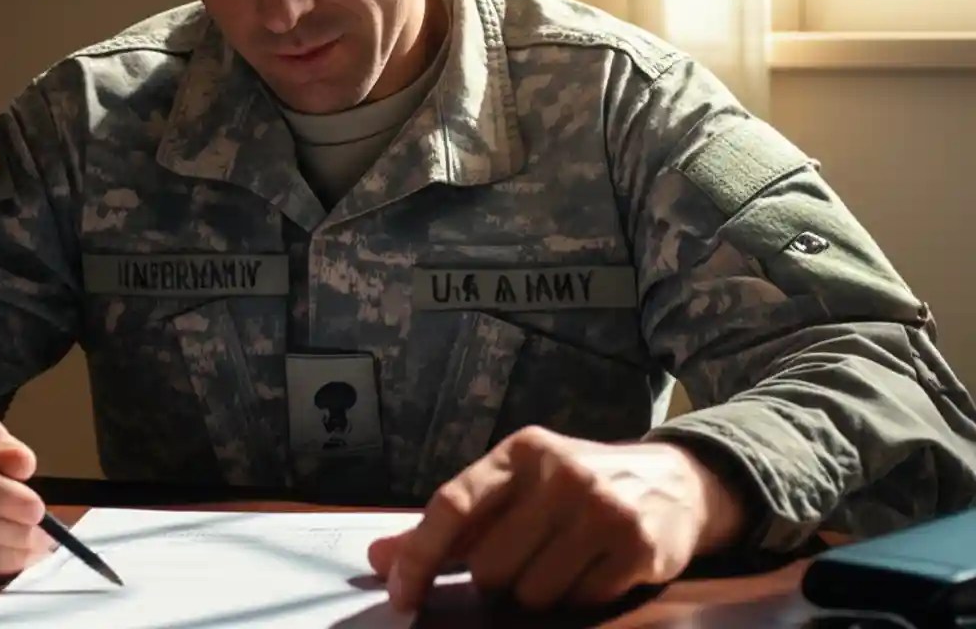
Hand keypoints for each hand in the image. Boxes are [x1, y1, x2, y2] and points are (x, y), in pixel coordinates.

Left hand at [368, 426, 745, 610]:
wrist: (674, 481)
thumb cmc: (574, 486)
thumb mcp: (514, 486)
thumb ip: (448, 524)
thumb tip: (378, 560)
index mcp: (520, 452)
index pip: (453, 506)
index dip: (419, 557)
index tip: (400, 596)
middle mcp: (560, 474)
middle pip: (489, 564)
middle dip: (496, 578)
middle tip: (523, 559)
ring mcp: (602, 509)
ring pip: (531, 593)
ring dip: (536, 592)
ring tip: (561, 561)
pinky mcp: (637, 546)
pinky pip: (578, 602)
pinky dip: (576, 597)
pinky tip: (594, 568)